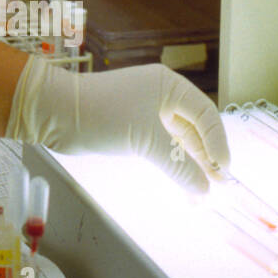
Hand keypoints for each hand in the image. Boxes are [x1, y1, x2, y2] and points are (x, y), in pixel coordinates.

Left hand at [6, 58, 228, 192]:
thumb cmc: (102, 114)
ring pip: (176, 140)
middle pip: (193, 128)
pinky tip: (178, 181)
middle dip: (205, 156)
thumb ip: (178, 165)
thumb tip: (204, 190)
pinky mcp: (129, 128)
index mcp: (169, 86)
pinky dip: (169, 164)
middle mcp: (160, 96)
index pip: (206, 114)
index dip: (218, 142)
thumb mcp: (146, 140)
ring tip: (200, 190)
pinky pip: (158, 146)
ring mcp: (144, 112)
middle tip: (216, 185)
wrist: (55, 113)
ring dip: (188, 163)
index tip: (223, 170)